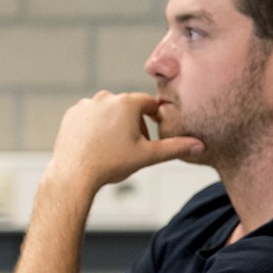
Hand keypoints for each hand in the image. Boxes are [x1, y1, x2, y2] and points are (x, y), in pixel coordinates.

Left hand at [44, 92, 203, 191]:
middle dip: (133, 123)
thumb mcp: (148, 156)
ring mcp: (87, 104)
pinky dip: (95, 126)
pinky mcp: (73, 114)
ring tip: (113, 147)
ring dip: (114, 124)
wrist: (74, 174)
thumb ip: (175, 147)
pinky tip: (96, 144)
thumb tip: (199, 145)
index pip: (149, 104)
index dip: (154, 117)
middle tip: (133, 146)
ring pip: (109, 111)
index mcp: (127, 103)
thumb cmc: (111, 164)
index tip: (152, 130)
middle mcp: (106, 98)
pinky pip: (90, 116)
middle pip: (128, 107)